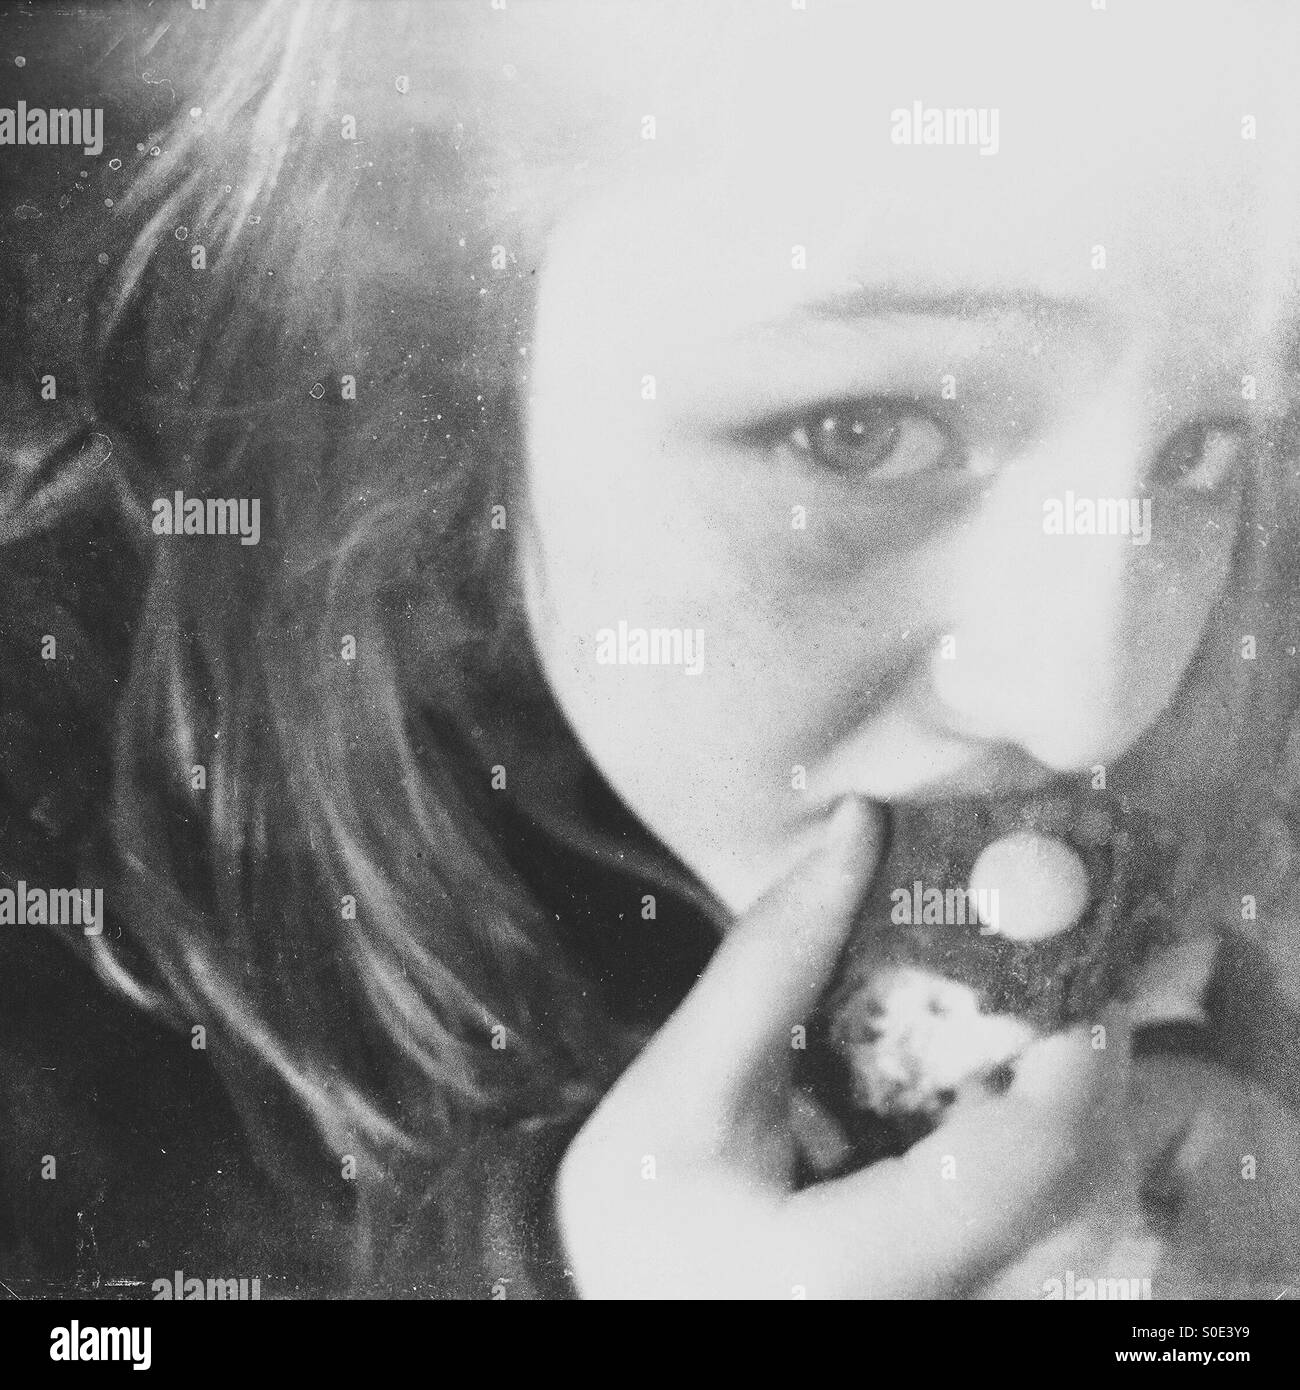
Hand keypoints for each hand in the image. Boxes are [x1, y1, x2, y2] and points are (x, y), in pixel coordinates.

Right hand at [555, 796, 1133, 1298]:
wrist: (617, 1303)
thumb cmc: (633, 1213)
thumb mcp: (681, 1085)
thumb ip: (772, 958)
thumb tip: (860, 827)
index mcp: (856, 1267)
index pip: (1017, 1169)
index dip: (1072, 1058)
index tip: (1075, 954)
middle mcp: (931, 1306)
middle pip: (1075, 1193)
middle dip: (1085, 1067)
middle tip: (1062, 961)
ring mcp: (950, 1309)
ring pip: (1071, 1214)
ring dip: (1070, 1098)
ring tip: (1032, 1006)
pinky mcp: (949, 1295)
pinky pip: (1036, 1223)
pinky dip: (1036, 1134)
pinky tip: (992, 1075)